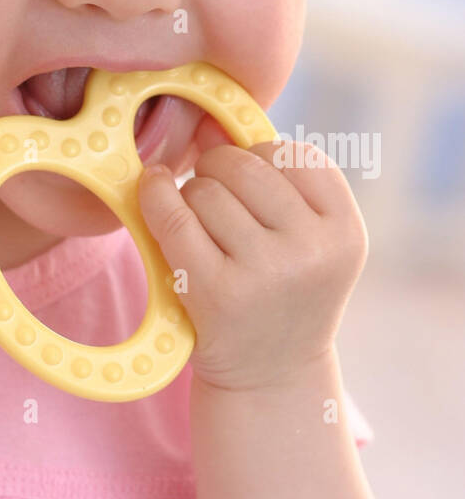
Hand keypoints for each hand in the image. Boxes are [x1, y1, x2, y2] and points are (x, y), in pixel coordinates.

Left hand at [138, 140, 368, 392]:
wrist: (271, 377)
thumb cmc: (282, 288)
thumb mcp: (303, 236)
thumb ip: (269, 174)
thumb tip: (208, 120)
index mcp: (345, 229)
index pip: (292, 154)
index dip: (261, 158)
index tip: (251, 183)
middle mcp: (313, 250)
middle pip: (242, 166)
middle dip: (219, 171)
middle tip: (217, 203)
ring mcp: (266, 272)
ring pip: (205, 190)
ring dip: (192, 197)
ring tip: (205, 229)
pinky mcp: (216, 292)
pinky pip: (173, 218)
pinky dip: (155, 198)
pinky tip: (153, 193)